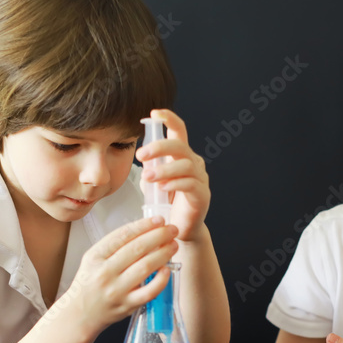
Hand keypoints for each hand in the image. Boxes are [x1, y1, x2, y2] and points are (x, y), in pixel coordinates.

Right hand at [62, 216, 177, 336]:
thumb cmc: (90, 283)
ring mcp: (117, 290)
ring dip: (163, 253)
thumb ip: (114, 246)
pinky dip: (161, 280)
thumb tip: (145, 230)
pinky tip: (167, 270)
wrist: (81, 313)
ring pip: (145, 267)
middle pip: (137, 248)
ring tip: (173, 245)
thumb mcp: (93, 259)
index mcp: (95, 257)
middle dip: (159, 236)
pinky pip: (149, 292)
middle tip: (172, 230)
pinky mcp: (127, 305)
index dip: (144, 225)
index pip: (123, 235)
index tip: (159, 220)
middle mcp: (105, 273)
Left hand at [135, 109, 209, 242]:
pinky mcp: (202, 195)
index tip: (154, 113)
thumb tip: (141, 153)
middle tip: (141, 155)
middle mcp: (194, 163)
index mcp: (182, 155)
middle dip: (159, 147)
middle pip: (180, 146)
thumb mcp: (154, 180)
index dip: (169, 119)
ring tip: (148, 177)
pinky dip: (175, 184)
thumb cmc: (167, 203)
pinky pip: (190, 184)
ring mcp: (200, 179)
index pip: (179, 131)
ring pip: (184, 165)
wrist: (180, 228)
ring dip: (164, 170)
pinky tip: (162, 188)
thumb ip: (149, 165)